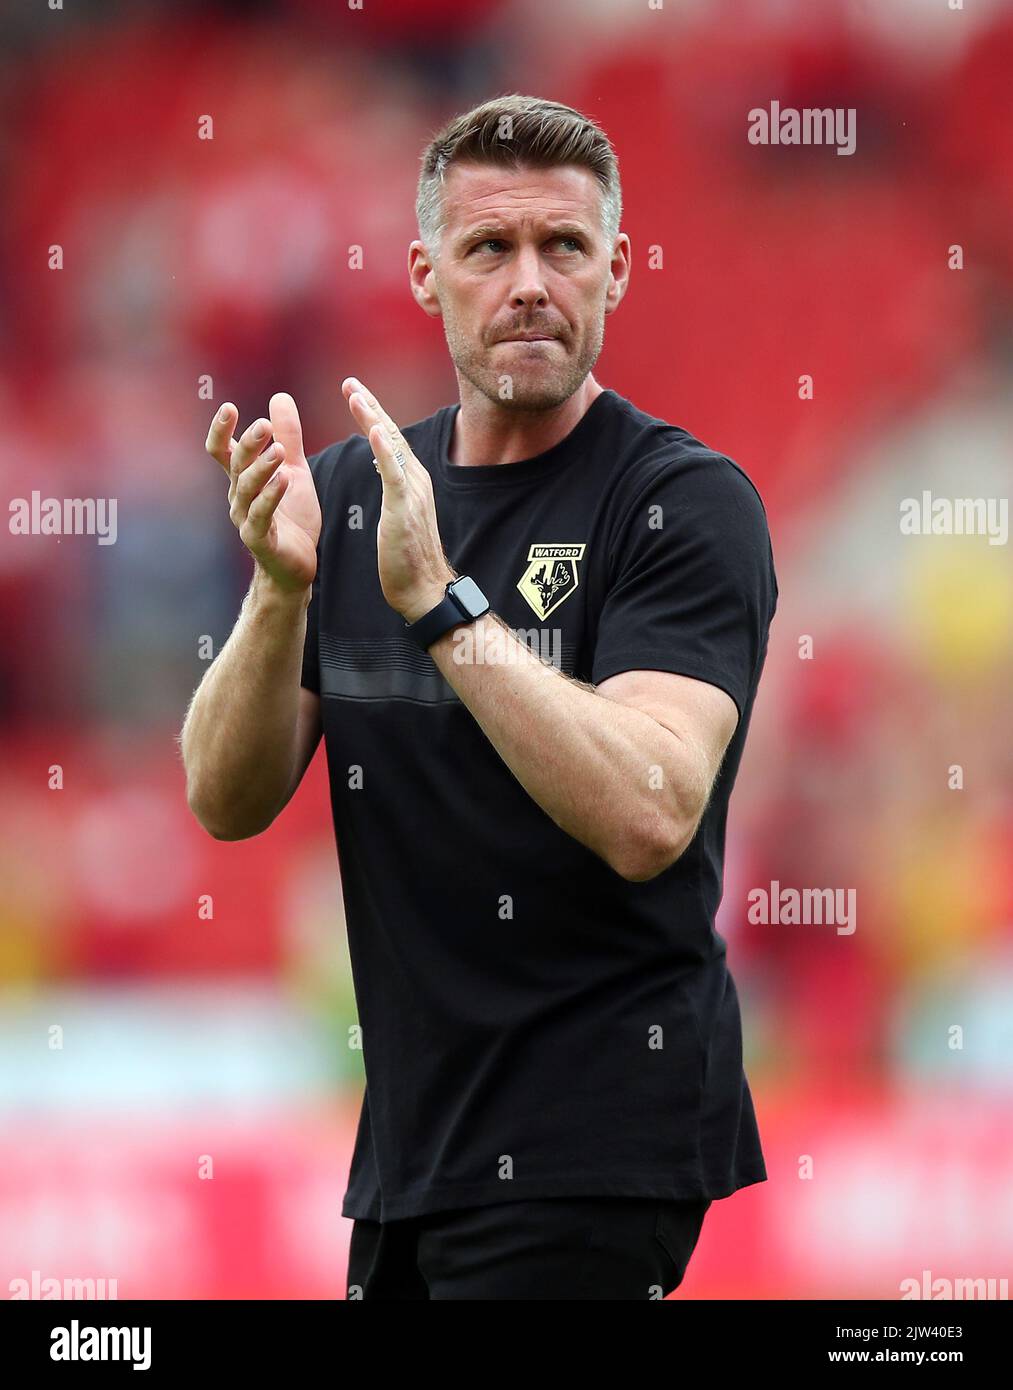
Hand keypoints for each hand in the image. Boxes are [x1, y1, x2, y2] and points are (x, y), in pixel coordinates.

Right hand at [205, 392, 320, 594]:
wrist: (296, 565)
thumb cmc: (291, 517)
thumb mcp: (294, 470)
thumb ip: (288, 436)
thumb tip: (280, 396)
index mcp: (243, 479)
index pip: (223, 451)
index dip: (221, 430)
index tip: (229, 408)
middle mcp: (238, 497)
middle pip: (237, 465)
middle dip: (249, 444)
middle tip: (264, 425)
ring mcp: (246, 519)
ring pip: (248, 489)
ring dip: (262, 468)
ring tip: (279, 451)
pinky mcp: (260, 540)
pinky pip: (261, 516)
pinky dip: (271, 496)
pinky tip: (283, 480)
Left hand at [341, 377, 455, 620]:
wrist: (424, 590)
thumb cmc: (408, 560)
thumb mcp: (398, 517)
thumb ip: (394, 491)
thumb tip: (385, 472)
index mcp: (411, 482)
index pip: (390, 441)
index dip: (373, 415)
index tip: (355, 393)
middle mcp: (416, 481)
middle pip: (391, 435)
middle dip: (371, 407)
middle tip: (350, 383)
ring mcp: (412, 493)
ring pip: (392, 447)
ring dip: (374, 418)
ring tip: (355, 395)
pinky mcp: (405, 509)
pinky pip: (394, 474)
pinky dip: (385, 450)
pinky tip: (375, 430)